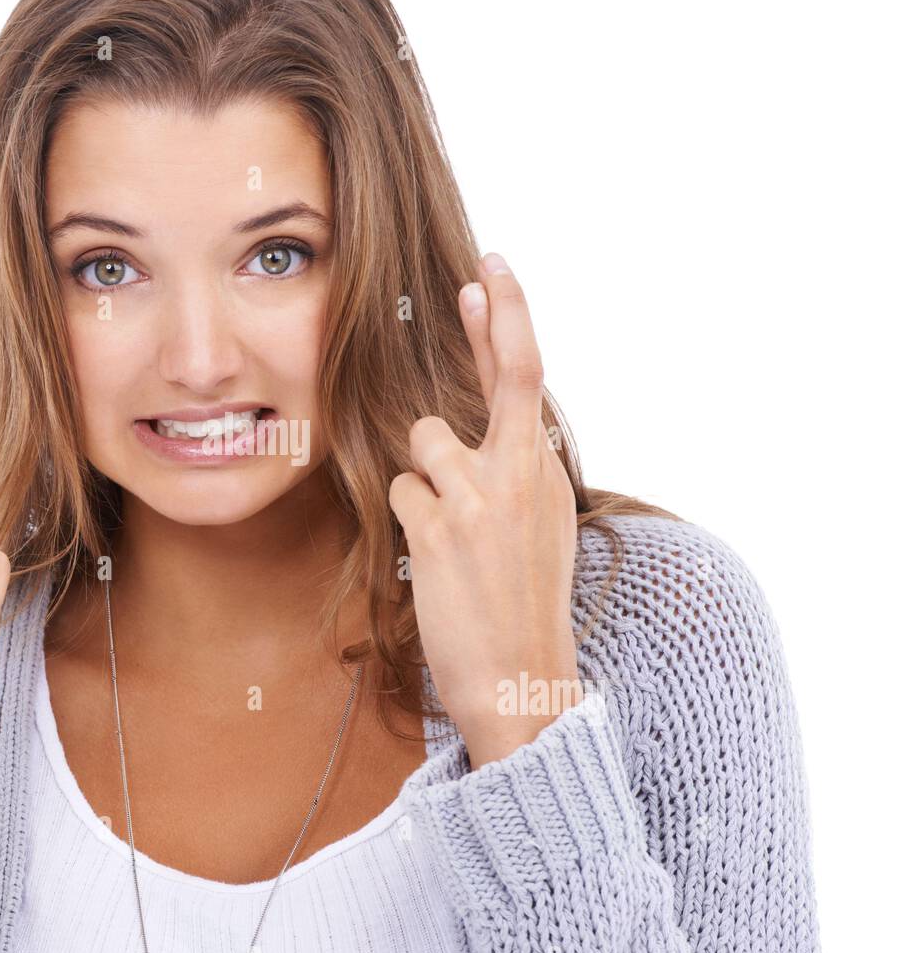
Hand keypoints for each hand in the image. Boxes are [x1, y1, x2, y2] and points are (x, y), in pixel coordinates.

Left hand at [388, 253, 581, 768]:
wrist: (523, 679)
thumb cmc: (523, 606)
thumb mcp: (540, 529)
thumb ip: (518, 471)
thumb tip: (491, 426)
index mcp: (550, 473)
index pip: (530, 381)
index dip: (510, 320)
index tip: (492, 273)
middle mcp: (526, 475)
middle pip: (509, 375)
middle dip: (496, 317)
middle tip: (480, 274)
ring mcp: (484, 497)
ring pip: (425, 441)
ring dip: (425, 476)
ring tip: (450, 531)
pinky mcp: (441, 527)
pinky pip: (402, 491)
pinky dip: (410, 518)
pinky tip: (436, 559)